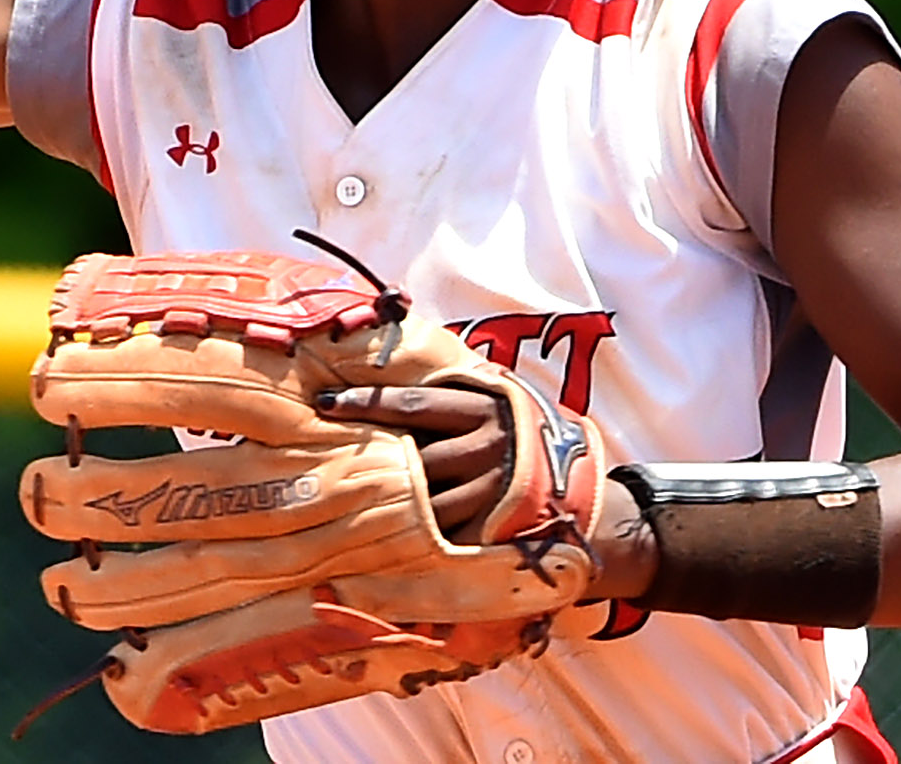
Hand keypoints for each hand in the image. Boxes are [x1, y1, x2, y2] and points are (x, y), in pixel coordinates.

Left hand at [318, 383, 513, 543]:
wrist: (575, 474)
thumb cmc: (513, 430)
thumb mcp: (488, 400)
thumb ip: (447, 395)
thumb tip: (381, 366)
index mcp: (482, 408)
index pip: (412, 405)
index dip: (366, 403)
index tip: (324, 403)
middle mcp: (488, 446)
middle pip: (417, 457)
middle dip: (376, 462)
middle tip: (325, 461)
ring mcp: (493, 489)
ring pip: (428, 502)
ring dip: (394, 503)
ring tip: (350, 502)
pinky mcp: (495, 525)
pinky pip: (447, 533)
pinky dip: (418, 535)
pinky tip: (389, 535)